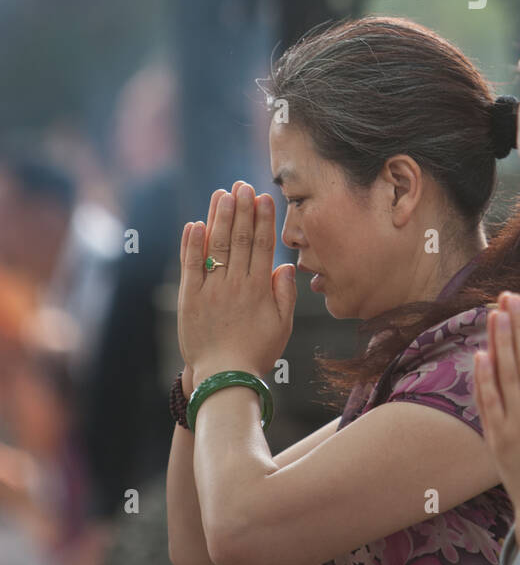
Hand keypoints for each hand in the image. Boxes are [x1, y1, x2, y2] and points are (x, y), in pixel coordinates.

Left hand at [178, 181, 295, 384]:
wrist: (224, 378)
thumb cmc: (257, 353)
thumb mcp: (283, 326)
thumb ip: (285, 294)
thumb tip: (285, 265)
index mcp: (259, 289)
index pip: (262, 245)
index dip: (263, 219)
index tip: (263, 197)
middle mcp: (235, 284)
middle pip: (240, 239)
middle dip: (242, 209)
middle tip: (242, 185)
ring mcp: (211, 290)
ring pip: (217, 246)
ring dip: (220, 218)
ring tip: (223, 194)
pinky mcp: (189, 298)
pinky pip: (191, 265)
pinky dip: (192, 243)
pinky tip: (195, 223)